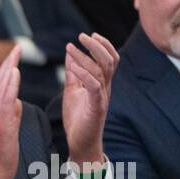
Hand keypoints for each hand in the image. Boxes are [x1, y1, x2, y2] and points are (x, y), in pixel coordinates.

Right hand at [0, 43, 22, 178]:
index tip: (14, 55)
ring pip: (0, 90)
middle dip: (7, 64)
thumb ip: (12, 115)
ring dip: (8, 70)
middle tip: (16, 47)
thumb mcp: (8, 132)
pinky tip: (14, 75)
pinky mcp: (0, 126)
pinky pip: (5, 102)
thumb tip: (17, 102)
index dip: (6, 69)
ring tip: (15, 55)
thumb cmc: (1, 157)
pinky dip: (9, 87)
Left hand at [61, 32, 117, 166]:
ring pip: (101, 71)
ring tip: (71, 47)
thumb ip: (73, 74)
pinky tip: (73, 66)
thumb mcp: (73, 91)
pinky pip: (94, 86)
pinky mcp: (96, 107)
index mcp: (102, 83)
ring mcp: (102, 97)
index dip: (103, 44)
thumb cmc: (78, 118)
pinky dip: (84, 74)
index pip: (109, 59)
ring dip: (86, 57)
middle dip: (97, 45)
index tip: (89, 34)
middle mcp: (105, 88)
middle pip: (109, 60)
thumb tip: (70, 54)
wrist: (80, 143)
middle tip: (82, 36)